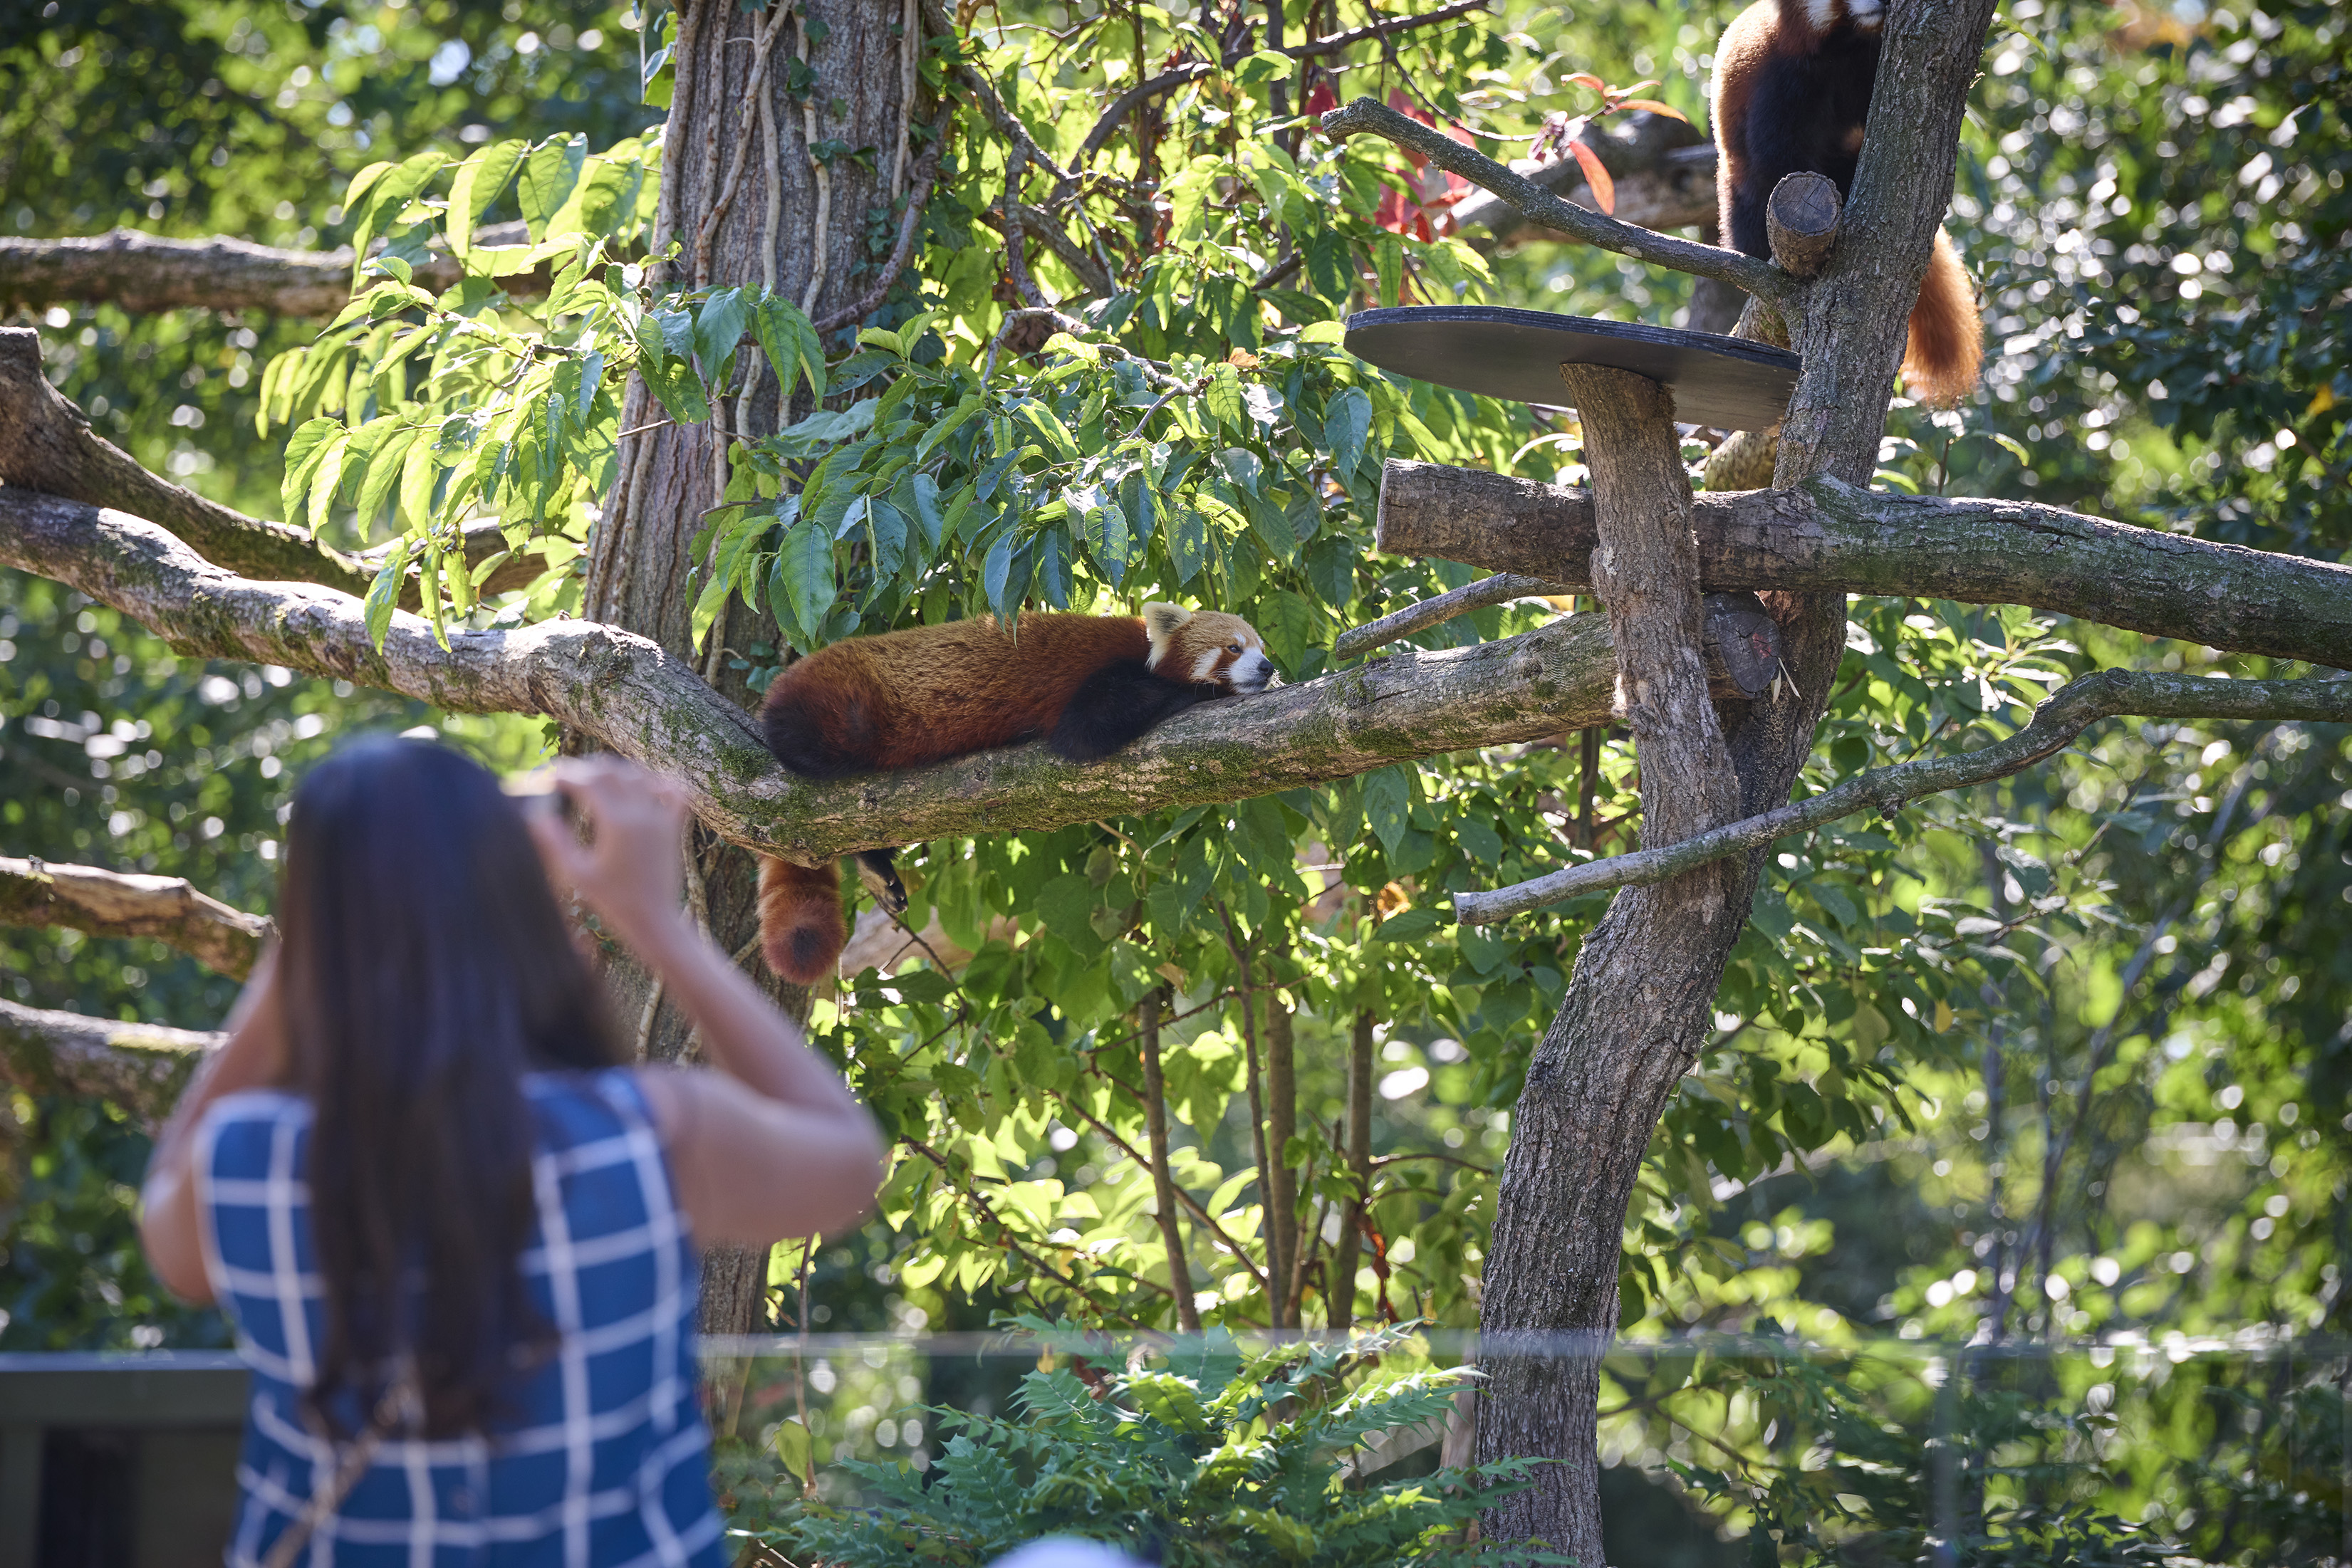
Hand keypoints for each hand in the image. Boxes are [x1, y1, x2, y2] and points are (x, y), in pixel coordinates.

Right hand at [522, 757, 692, 950]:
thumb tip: (534, 815)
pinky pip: (673, 792)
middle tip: (566, 774)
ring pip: (639, 776)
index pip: (587, 783)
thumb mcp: (576, 874)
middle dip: (586, 768)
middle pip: (611, 772)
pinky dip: (658, 781)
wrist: (654, 920)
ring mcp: (661, 819)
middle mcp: (641, 814)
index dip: (565, 775)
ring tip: (594, 776)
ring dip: (615, 770)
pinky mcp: (673, 828)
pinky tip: (642, 784)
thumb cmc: (612, 902)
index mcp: (615, 824)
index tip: (550, 776)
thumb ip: (554, 842)